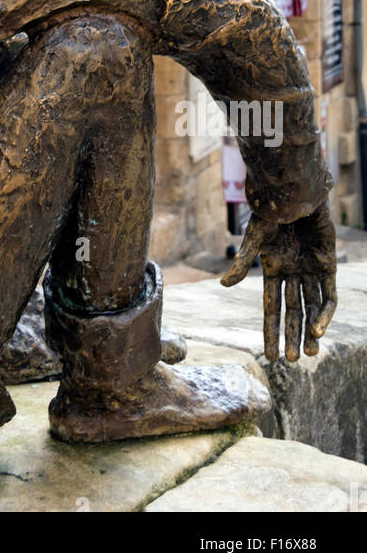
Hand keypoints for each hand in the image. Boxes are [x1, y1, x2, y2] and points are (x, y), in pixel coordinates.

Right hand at [220, 204, 336, 361]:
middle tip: (293, 360)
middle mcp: (292, 273)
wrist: (295, 192)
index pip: (271, 308)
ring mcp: (311, 269)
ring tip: (310, 353)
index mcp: (272, 269)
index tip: (269, 355)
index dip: (270, 332)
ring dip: (311, 330)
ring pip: (312, 307)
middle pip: (293, 312)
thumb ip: (243, 263)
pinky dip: (325, 313)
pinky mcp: (328, 264)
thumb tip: (224, 285)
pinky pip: (328, 295)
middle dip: (292, 336)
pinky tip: (319, 329)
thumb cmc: (270, 212)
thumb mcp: (254, 239)